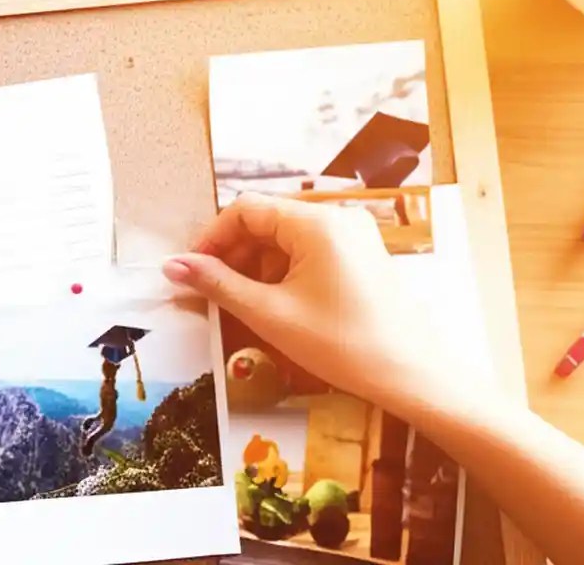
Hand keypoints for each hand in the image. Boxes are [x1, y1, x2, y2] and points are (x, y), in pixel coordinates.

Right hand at [162, 192, 453, 409]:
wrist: (410, 374)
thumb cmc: (341, 344)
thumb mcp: (269, 314)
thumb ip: (217, 285)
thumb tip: (173, 266)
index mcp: (316, 222)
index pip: (246, 209)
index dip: (212, 238)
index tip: (191, 272)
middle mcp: (337, 217)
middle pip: (266, 221)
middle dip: (232, 255)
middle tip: (210, 293)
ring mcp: (352, 235)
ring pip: (285, 239)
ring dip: (255, 267)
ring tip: (241, 306)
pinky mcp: (359, 256)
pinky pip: (308, 252)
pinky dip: (282, 273)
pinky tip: (272, 305)